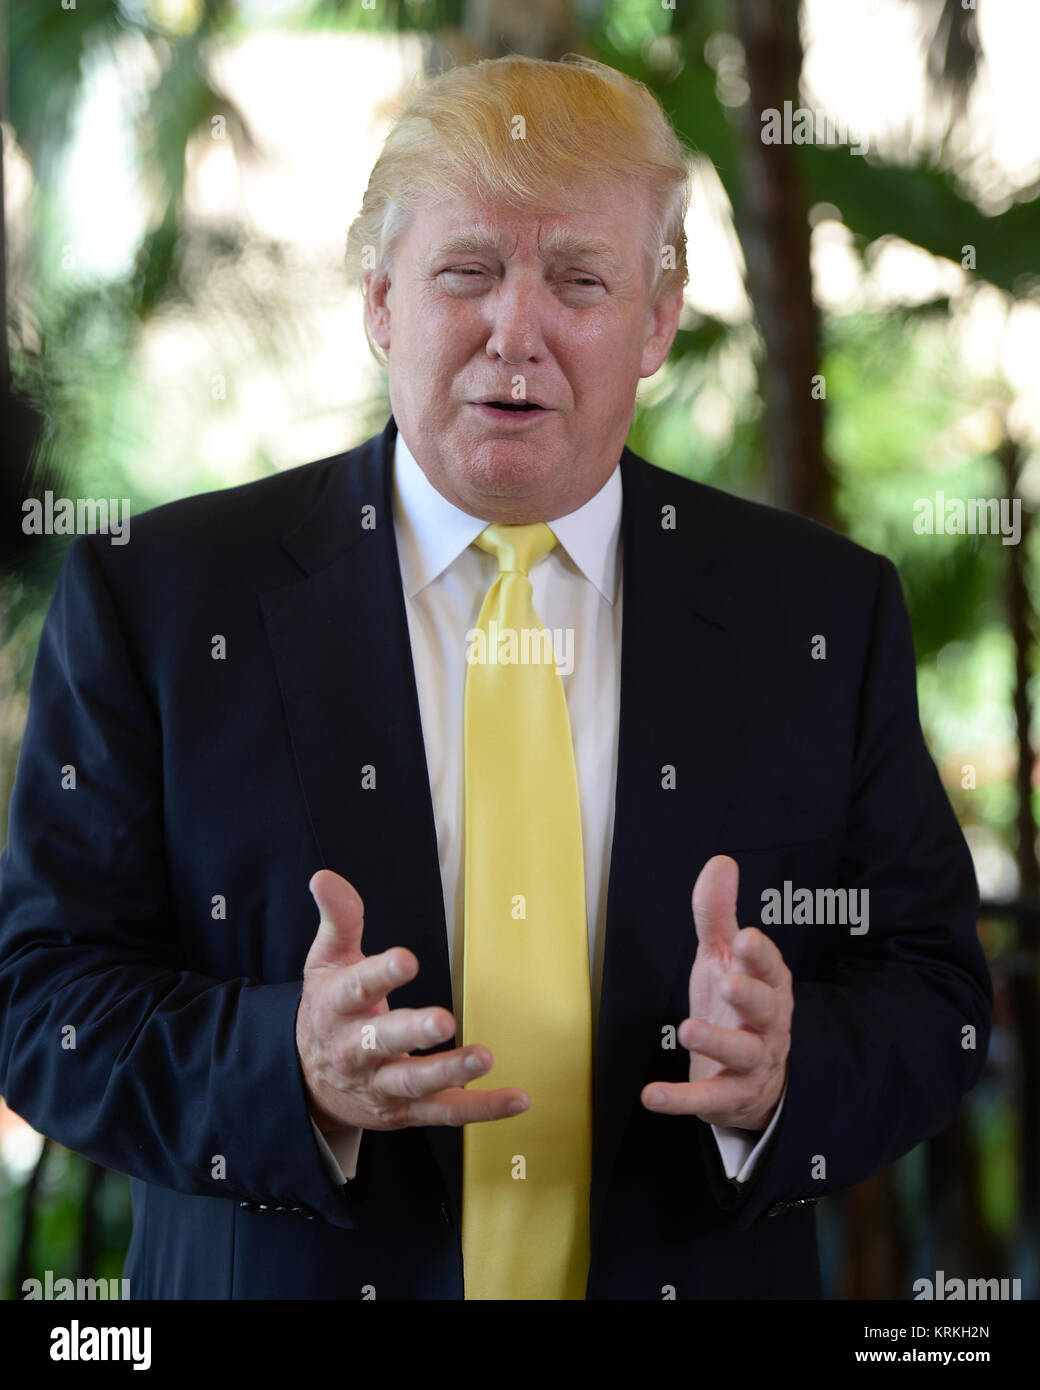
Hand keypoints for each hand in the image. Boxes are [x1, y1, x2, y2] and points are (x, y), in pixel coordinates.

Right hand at [295, 870, 529, 1131]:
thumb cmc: (328, 1008)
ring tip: (484, 1057)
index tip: (407, 959)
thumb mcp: (326, 961)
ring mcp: (380, 1084)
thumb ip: (338, 919)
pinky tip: (517, 1098)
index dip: (380, 974)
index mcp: (337, 1006)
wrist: (307, 1079)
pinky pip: (445, 1113)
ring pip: (413, 1083)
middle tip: (444, 1021)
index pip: (355, 988)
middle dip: (411, 1032)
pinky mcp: (404, 1112)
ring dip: (449, 1072)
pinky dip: (482, 1108)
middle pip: (381, 1042)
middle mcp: (355, 1050)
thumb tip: (325, 877)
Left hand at [641, 855, 791, 1129]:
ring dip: (717, 1041)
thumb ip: (718, 914)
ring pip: (742, 1053)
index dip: (759, 955)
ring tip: (687, 1029)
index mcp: (767, 986)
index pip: (770, 967)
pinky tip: (651, 1095)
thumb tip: (721, 862)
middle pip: (766, 1008)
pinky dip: (680, 1099)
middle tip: (728, 981)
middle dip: (749, 994)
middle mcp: (766, 1024)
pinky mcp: (727, 1096)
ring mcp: (751, 1062)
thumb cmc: (736, 1005)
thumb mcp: (723, 957)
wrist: (754, 1077)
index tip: (745, 938)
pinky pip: (707, 1098)